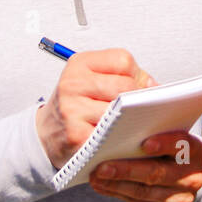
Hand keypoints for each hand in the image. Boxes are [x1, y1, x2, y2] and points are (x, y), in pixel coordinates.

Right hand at [36, 48, 155, 170]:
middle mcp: (72, 83)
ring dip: (132, 121)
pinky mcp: (76, 135)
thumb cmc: (76, 105)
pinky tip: (121, 140)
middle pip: (124, 86)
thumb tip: (155, 87)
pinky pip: (111, 136)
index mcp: (80, 64)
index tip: (137, 89)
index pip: (123, 61)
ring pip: (120, 111)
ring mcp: (72, 109)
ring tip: (132, 126)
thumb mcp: (93, 80)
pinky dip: (121, 139)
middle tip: (139, 111)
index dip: (137, 76)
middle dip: (137, 101)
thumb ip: (125, 77)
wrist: (46, 134)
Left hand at [89, 130, 201, 201]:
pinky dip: (118, 194)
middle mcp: (193, 176)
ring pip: (145, 192)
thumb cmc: (169, 146)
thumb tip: (120, 127)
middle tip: (101, 167)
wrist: (185, 174)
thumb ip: (154, 130)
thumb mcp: (170, 134)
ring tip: (95, 177)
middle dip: (127, 170)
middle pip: (157, 173)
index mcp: (196, 150)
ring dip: (116, 185)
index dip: (164, 144)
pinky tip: (102, 186)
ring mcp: (182, 197)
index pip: (182, 145)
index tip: (144, 144)